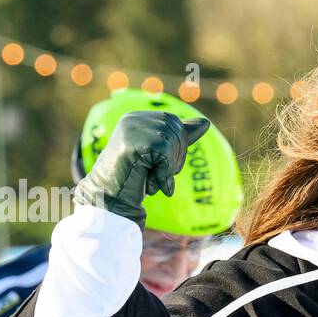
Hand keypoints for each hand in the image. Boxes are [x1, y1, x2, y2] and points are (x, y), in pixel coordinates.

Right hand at [73, 111, 210, 227]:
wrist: (111, 199)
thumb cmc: (136, 177)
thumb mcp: (162, 154)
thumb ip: (181, 137)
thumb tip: (206, 122)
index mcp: (138, 117)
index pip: (175, 122)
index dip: (177, 147)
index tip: (161, 164)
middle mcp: (133, 118)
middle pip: (176, 131)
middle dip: (175, 158)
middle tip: (156, 174)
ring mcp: (131, 129)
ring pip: (171, 143)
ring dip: (168, 168)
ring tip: (150, 178)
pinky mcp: (133, 143)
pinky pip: (164, 154)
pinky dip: (163, 173)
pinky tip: (150, 183)